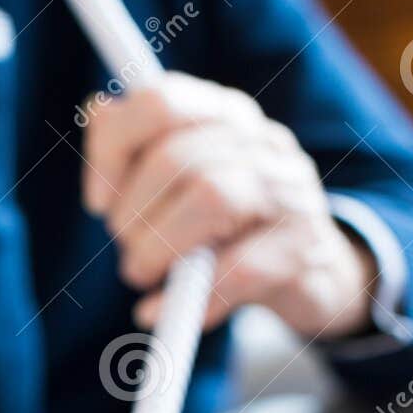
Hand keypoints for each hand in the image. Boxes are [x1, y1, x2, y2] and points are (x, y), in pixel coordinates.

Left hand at [82, 77, 376, 338]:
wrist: (317, 275)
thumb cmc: (234, 225)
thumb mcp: (185, 180)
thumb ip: (139, 146)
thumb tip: (99, 112)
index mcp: (226, 114)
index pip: (160, 102)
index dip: (112, 151)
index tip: (96, 202)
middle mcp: (262, 141)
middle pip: (176, 158)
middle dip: (132, 213)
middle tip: (126, 250)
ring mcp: (289, 192)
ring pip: (210, 198)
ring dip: (158, 247)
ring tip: (141, 274)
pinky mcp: (303, 249)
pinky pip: (239, 269)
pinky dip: (190, 295)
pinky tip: (158, 311)